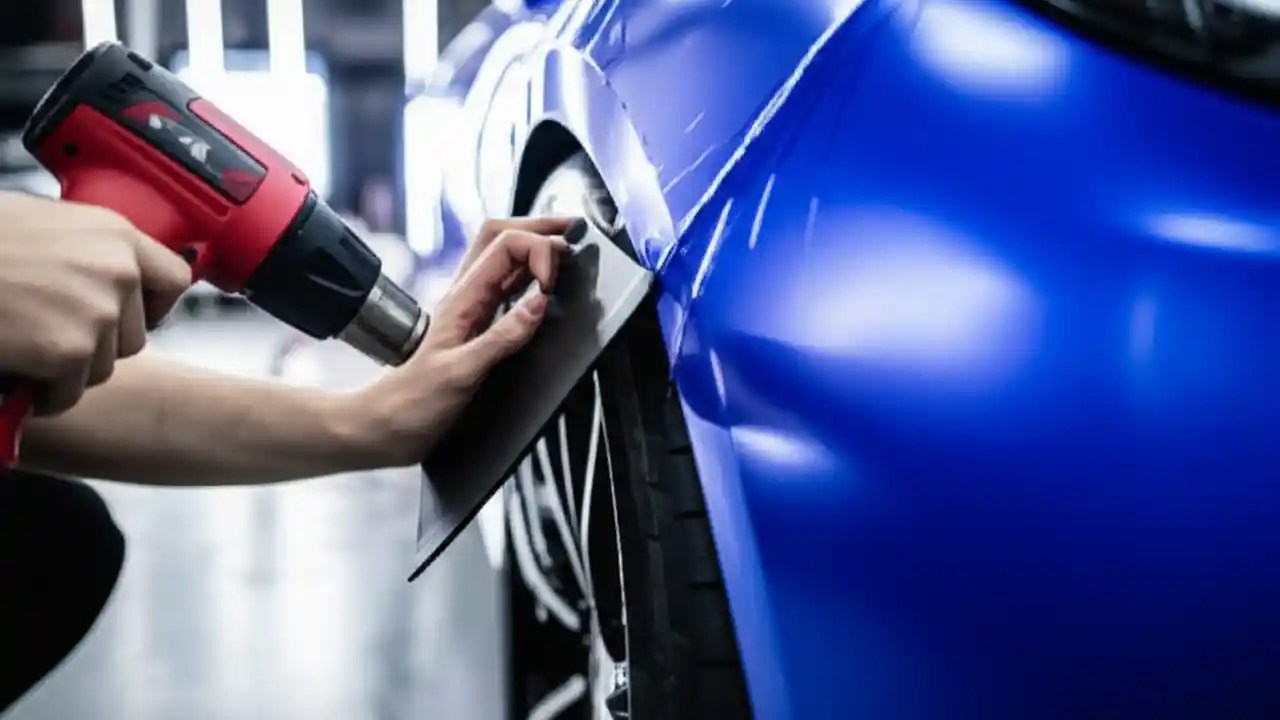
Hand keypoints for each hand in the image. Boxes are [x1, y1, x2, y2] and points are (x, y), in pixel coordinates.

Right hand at [0, 192, 191, 414]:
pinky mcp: (68, 351)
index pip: (174, 279)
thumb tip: (115, 283)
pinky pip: (69, 392)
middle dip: (93, 344)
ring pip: (101, 368)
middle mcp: (117, 269)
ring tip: (20, 341)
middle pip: (134, 336)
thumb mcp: (41, 227)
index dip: (151, 307)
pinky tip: (11, 365)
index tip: (125, 316)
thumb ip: (86, 252)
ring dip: (65, 368)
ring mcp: (96, 311)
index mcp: (113, 232)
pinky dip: (40, 393)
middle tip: (42, 331)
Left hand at [346, 217, 575, 465]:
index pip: (505, 244)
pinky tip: (545, 287)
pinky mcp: (475, 326)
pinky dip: (529, 277)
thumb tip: (541, 302)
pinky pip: (504, 288)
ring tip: (565, 248)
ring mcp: (470, 309)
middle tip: (574, 229)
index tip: (553, 284)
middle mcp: (466, 296)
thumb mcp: (461, 373)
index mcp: (462, 299)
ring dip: (534, 246)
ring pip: (503, 257)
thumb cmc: (414, 403)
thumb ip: (502, 337)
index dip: (538, 251)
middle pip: (501, 236)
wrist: (386, 426)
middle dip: (539, 226)